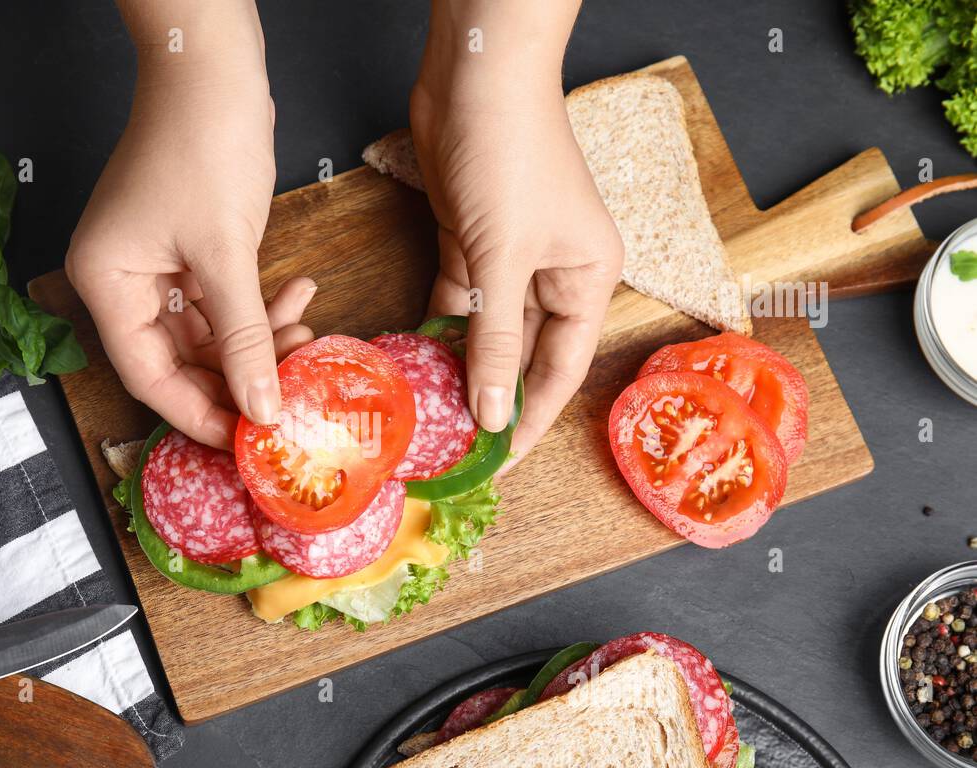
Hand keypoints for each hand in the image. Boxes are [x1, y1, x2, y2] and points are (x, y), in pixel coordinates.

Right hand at [66, 3, 312, 448]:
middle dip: (239, 376)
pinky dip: (259, 308)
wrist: (214, 67)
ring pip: (209, 335)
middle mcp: (123, 282)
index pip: (148, 377)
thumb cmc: (201, 143)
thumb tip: (262, 406)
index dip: (198, 413)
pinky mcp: (189, 251)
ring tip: (307, 335)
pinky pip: (223, 303)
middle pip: (179, 362)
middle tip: (289, 393)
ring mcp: (156, 267)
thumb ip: (245, 336)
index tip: (247, 437)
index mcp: (106, 284)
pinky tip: (301, 296)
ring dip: (259, 341)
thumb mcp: (225, 252)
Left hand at [410, 1, 623, 461]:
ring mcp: (510, 258)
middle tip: (450, 451)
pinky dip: (434, 332)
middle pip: (520, 356)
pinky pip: (455, 304)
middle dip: (486, 399)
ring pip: (482, 333)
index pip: (559, 370)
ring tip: (425, 420)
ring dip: (455, 369)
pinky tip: (411, 368)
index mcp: (587, 279)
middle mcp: (553, 274)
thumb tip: (492, 414)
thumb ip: (493, 341)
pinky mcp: (470, 242)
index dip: (529, 420)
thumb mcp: (504, 258)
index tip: (498, 465)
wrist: (476, 72)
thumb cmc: (512, 152)